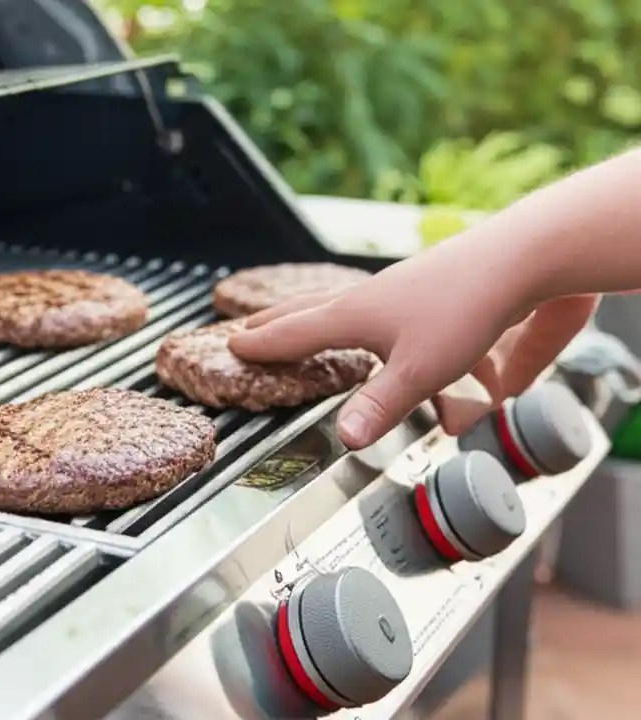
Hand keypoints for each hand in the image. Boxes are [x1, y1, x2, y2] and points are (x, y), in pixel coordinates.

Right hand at [226, 235, 597, 448]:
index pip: (295, 333)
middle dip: (275, 322)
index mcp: (354, 315)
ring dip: (312, 313)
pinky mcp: (427, 288)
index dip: (262, 345)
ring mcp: (397, 289)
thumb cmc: (468, 306)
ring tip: (301, 319)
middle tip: (247, 327)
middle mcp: (369, 298)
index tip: (232, 346)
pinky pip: (376, 303)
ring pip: (341, 303)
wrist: (520, 256)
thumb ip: (381, 406)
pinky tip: (376, 319)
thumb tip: (345, 439)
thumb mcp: (421, 370)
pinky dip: (358, 311)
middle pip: (308, 309)